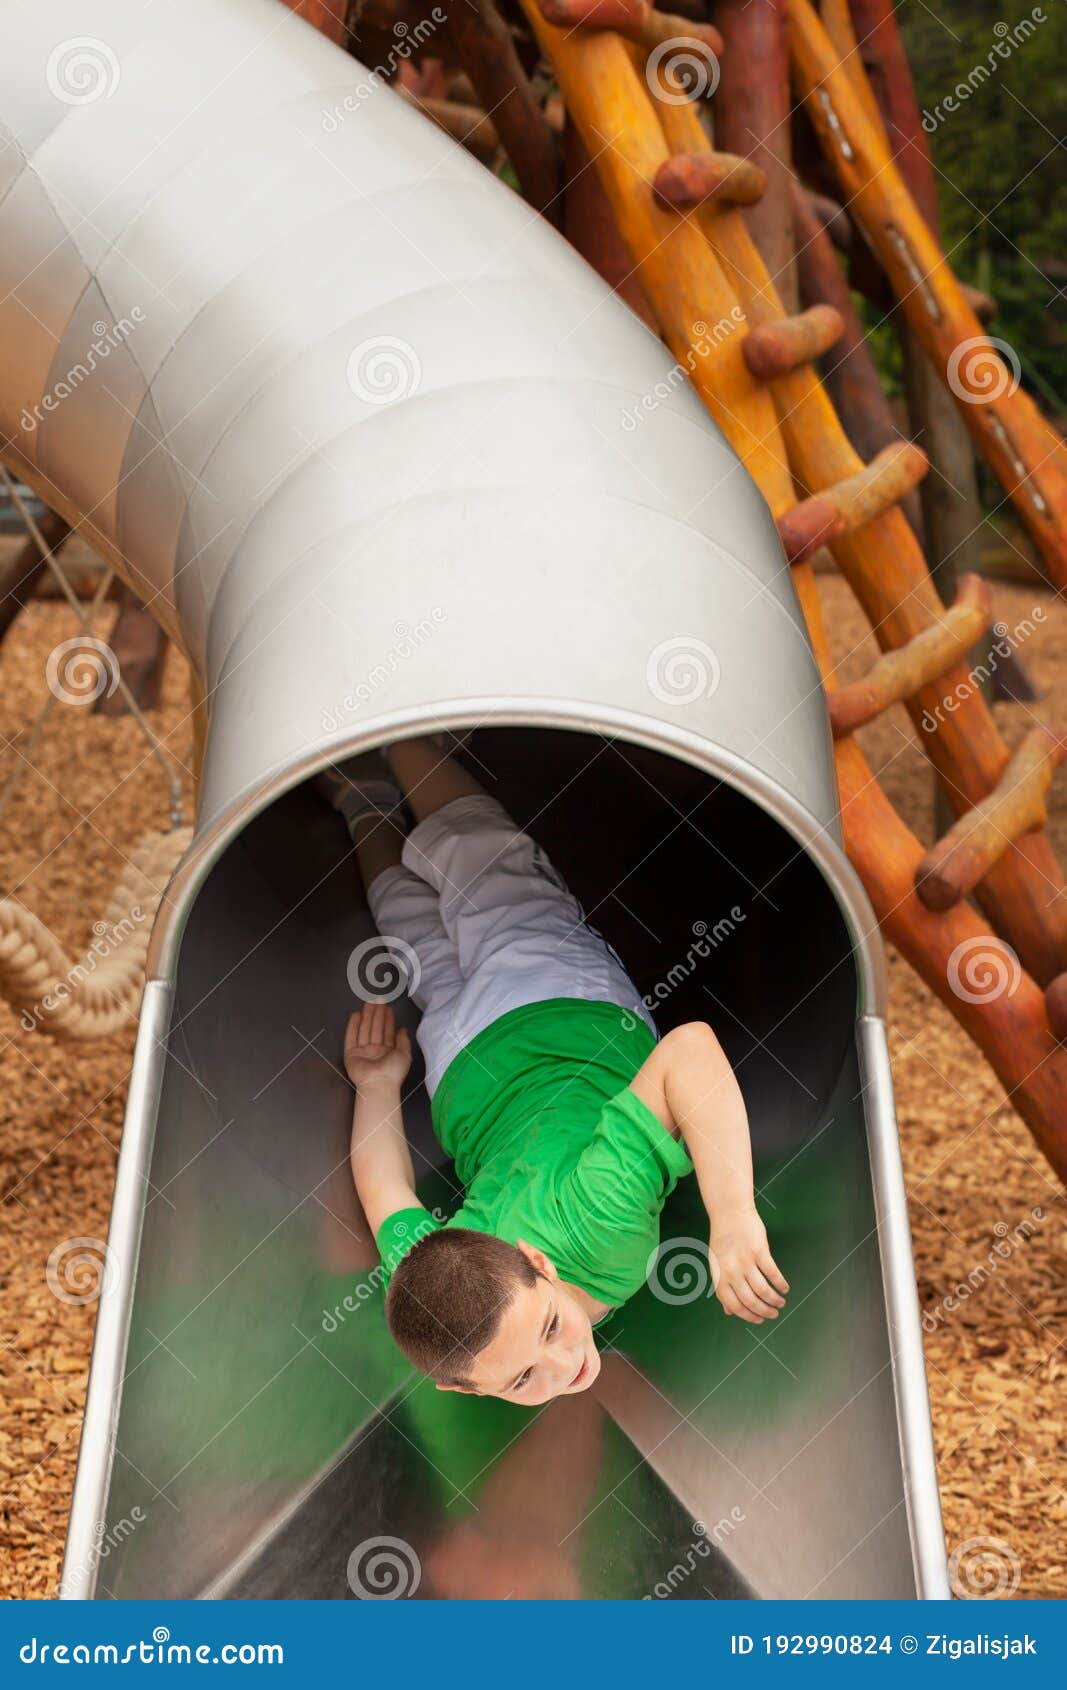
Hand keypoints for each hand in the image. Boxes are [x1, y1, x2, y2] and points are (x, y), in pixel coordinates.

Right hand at [344, 1001, 411, 1089]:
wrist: (378, 1083)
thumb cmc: (393, 1071)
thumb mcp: (405, 1054)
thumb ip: (404, 1041)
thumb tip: (403, 1029)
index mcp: (388, 1051)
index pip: (387, 1032)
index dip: (388, 1019)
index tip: (388, 1007)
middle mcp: (375, 1050)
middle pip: (375, 1028)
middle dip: (377, 1014)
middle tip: (377, 1000)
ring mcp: (363, 1051)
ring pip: (365, 1030)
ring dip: (366, 1016)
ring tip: (368, 1003)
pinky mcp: (351, 1054)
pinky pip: (351, 1037)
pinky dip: (353, 1026)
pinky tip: (356, 1015)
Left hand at [709, 1206, 788, 1323]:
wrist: (729, 1213)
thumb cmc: (723, 1241)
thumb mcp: (717, 1265)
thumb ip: (723, 1288)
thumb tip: (729, 1312)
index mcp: (719, 1277)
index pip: (734, 1306)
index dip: (748, 1316)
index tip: (759, 1320)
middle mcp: (731, 1272)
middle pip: (750, 1301)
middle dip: (764, 1311)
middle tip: (774, 1314)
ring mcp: (745, 1261)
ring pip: (763, 1290)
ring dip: (774, 1300)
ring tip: (781, 1302)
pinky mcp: (759, 1251)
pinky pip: (772, 1273)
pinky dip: (780, 1283)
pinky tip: (784, 1287)